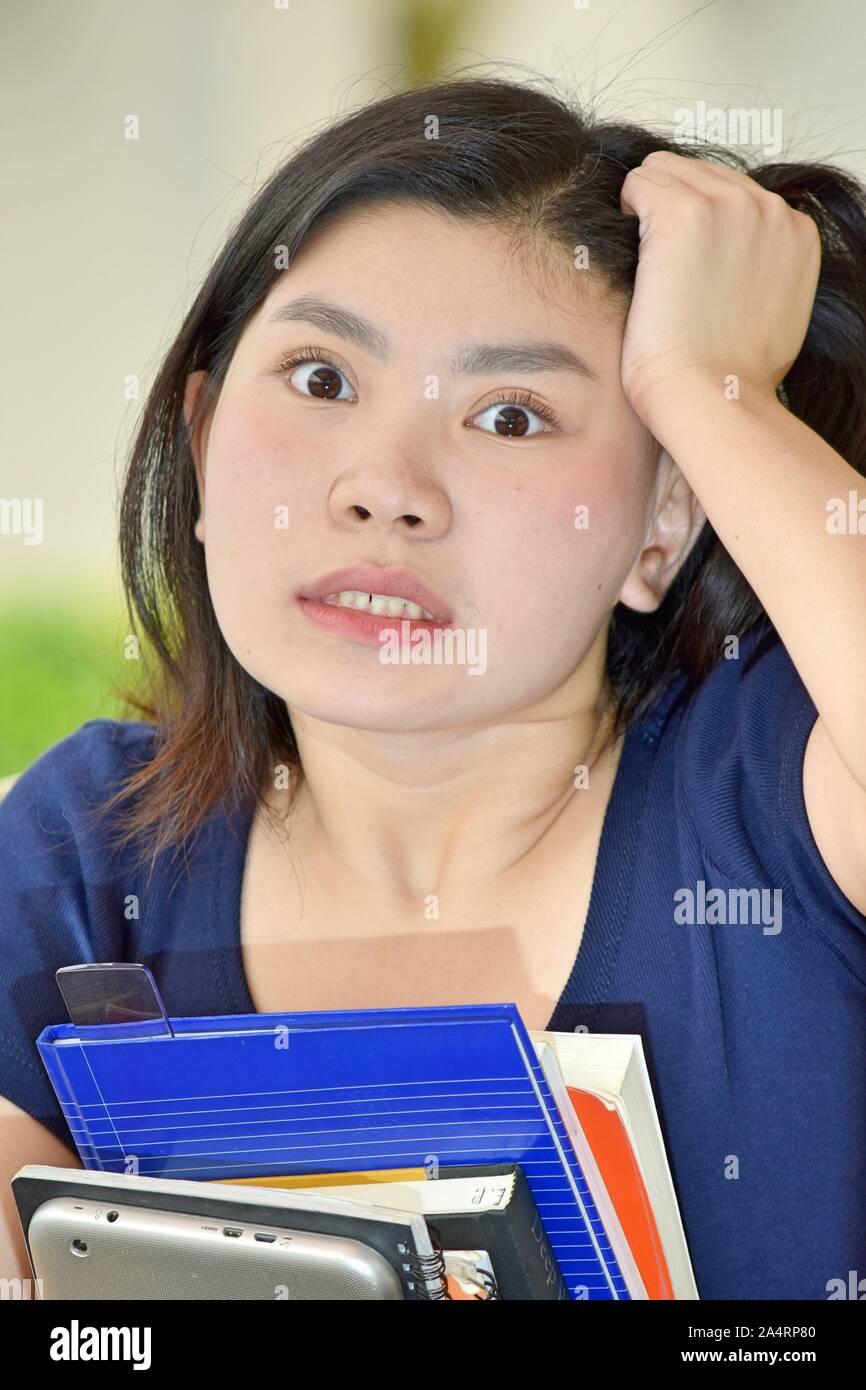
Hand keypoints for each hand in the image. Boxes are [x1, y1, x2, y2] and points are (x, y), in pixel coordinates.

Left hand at [618, 150, 820, 424]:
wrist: (712, 394)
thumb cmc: (732, 374)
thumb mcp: (775, 310)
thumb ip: (765, 268)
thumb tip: (735, 262)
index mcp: (796, 229)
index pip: (734, 190)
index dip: (700, 219)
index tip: (683, 256)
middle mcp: (769, 207)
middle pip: (699, 171)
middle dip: (671, 204)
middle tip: (655, 256)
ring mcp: (729, 204)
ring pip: (665, 169)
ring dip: (647, 204)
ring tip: (643, 256)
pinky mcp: (683, 212)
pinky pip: (639, 182)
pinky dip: (627, 209)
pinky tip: (629, 249)